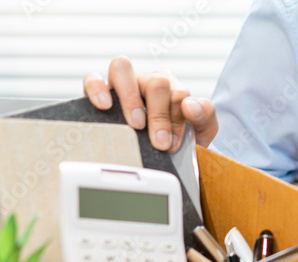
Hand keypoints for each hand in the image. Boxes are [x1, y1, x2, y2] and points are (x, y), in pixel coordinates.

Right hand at [83, 56, 218, 151]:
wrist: (161, 157)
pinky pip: (92, 79)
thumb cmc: (178, 139)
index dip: (177, 120)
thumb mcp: (201, 130)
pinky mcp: (99, 93)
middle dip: (160, 116)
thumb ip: (205, 115)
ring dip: (131, 98)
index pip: (178, 94)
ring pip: (122, 68)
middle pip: (156, 82)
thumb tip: (190, 105)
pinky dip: (97, 88)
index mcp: (171, 87)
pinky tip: (103, 106)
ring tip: (136, 124)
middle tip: (160, 142)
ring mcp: (122, 85)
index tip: (174, 144)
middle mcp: (147, 82)